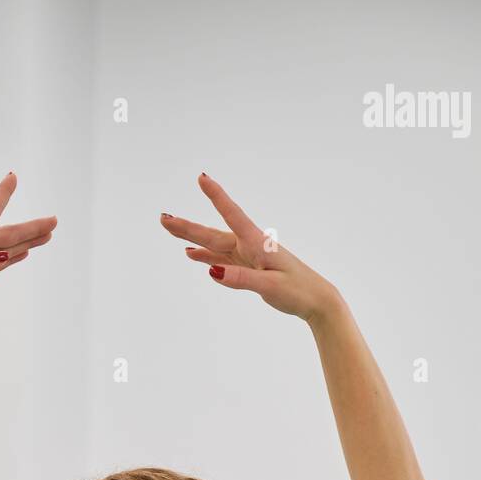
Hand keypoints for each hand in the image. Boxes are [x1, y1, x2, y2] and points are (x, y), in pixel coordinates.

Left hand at [0, 172, 56, 321]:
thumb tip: (3, 257)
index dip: (2, 194)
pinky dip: (13, 258)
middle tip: (54, 221)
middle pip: (9, 234)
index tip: (13, 176)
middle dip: (32, 228)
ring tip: (47, 236)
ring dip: (27, 242)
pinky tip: (23, 255)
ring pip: (8, 248)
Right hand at [161, 173, 337, 322]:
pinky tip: (193, 255)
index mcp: (257, 243)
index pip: (232, 214)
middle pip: (213, 234)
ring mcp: (248, 257)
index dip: (216, 196)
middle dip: (188, 227)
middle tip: (164, 218)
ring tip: (171, 230)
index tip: (201, 178)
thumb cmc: (298, 290)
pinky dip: (207, 256)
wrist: (316, 301)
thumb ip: (241, 278)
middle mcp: (250, 246)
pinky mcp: (249, 268)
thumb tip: (212, 272)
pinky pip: (222, 259)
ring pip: (215, 245)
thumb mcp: (270, 286)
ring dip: (193, 239)